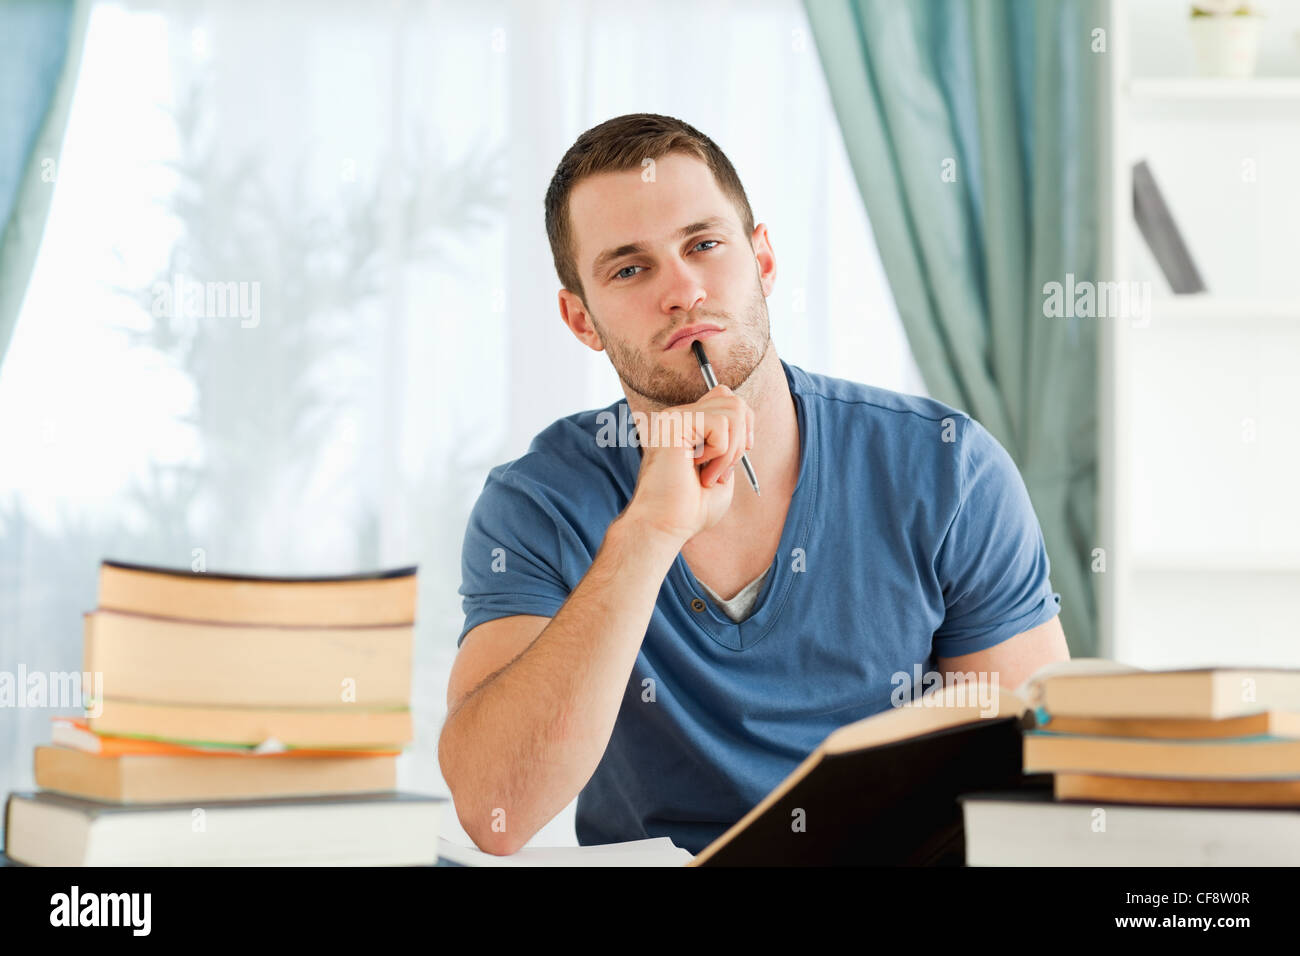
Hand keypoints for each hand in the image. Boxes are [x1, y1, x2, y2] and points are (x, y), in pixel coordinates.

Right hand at [621, 384, 754, 544]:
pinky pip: (721, 424)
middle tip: (721, 470)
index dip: (742, 424)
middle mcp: (679, 417)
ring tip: (708, 474)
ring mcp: (674, 416)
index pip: (725, 396)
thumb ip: (733, 443)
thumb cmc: (690, 509)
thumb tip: (743, 421)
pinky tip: (697, 468)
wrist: (665, 526)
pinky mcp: (674, 422)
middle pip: (734, 399)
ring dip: (731, 450)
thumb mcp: (723, 473)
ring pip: (733, 409)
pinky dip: (720, 453)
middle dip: (741, 439)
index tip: (735, 457)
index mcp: (687, 426)